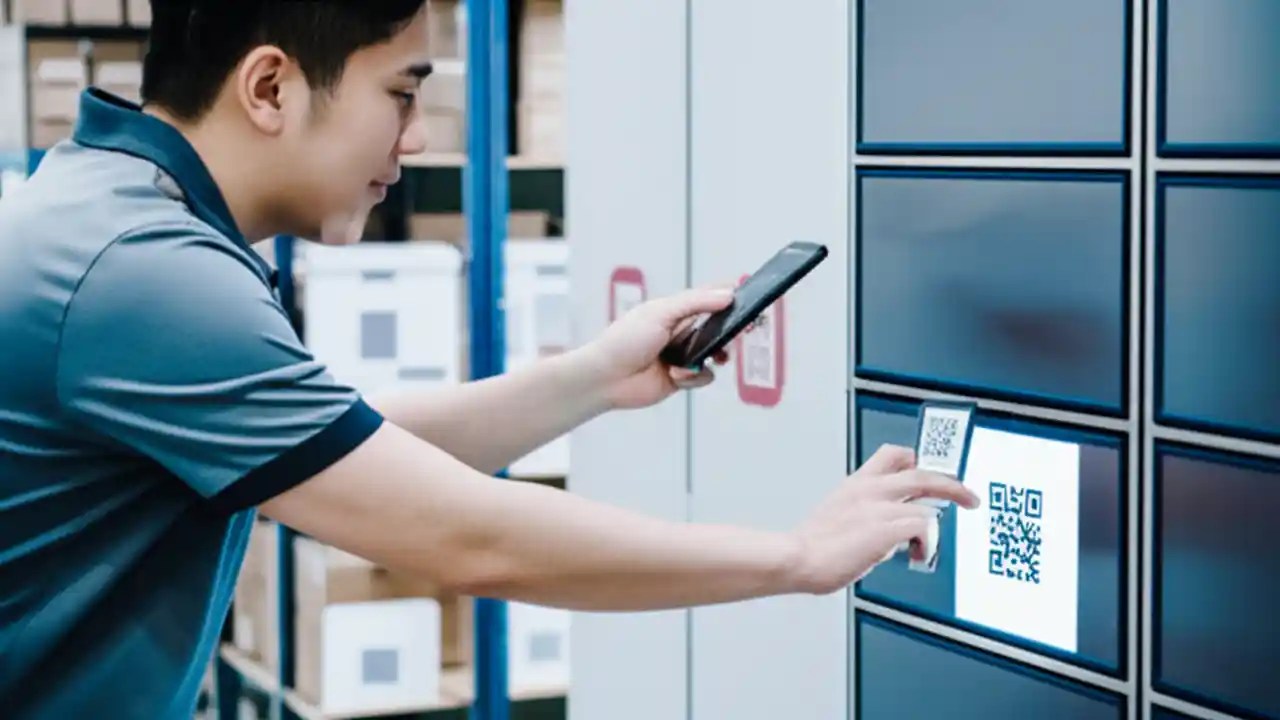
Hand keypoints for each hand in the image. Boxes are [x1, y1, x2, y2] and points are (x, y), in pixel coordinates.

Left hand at [578, 285, 735, 410]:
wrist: (606, 377)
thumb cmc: (626, 340)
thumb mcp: (661, 313)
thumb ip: (696, 303)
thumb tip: (727, 294)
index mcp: (675, 310)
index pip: (708, 297)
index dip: (728, 295)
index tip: (748, 295)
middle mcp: (681, 332)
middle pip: (718, 327)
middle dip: (731, 330)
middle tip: (745, 328)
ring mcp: (683, 355)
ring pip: (716, 354)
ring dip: (714, 356)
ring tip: (713, 357)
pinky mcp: (682, 378)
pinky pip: (704, 376)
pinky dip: (694, 377)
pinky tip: (677, 375)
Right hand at [787, 444, 981, 594]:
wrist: (797, 557)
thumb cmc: (812, 545)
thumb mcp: (837, 514)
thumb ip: (865, 514)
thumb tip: (890, 531)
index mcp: (857, 483)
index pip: (894, 454)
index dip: (918, 460)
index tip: (932, 469)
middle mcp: (871, 489)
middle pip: (923, 473)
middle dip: (952, 485)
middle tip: (968, 497)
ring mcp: (880, 507)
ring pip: (927, 504)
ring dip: (933, 525)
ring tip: (925, 544)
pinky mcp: (886, 528)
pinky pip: (923, 527)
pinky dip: (925, 542)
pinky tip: (917, 555)